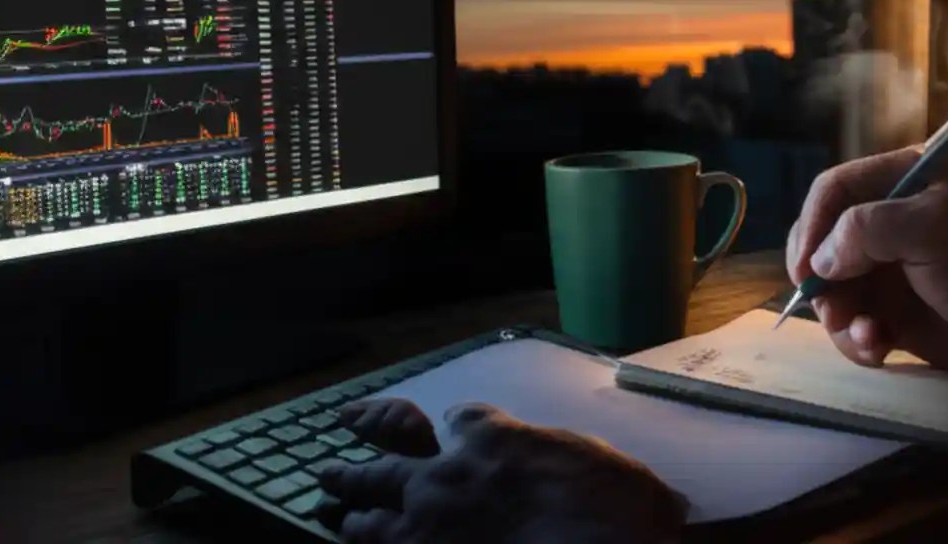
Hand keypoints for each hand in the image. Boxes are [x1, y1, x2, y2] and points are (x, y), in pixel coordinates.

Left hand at [318, 398, 686, 543]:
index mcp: (496, 440)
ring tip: (336, 508)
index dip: (458, 427)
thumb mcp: (603, 466)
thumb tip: (605, 477)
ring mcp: (428, 526)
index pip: (463, 420)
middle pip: (389, 462)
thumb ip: (577, 464)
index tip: (457, 430)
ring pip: (371, 514)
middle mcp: (449, 476)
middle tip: (333, 463)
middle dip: (360, 459)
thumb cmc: (614, 512)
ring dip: (352, 511)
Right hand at [786, 147, 947, 378]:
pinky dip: (857, 339)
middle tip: (831, 308)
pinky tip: (880, 348)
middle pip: (818, 242)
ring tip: (869, 336)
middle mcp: (885, 220)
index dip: (810, 226)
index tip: (807, 268)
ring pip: (829, 289)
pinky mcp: (888, 310)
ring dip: (840, 317)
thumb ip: (865, 230)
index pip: (831, 191)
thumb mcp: (929, 227)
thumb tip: (819, 263)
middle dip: (819, 279)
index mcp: (899, 180)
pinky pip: (849, 323)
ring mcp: (884, 267)